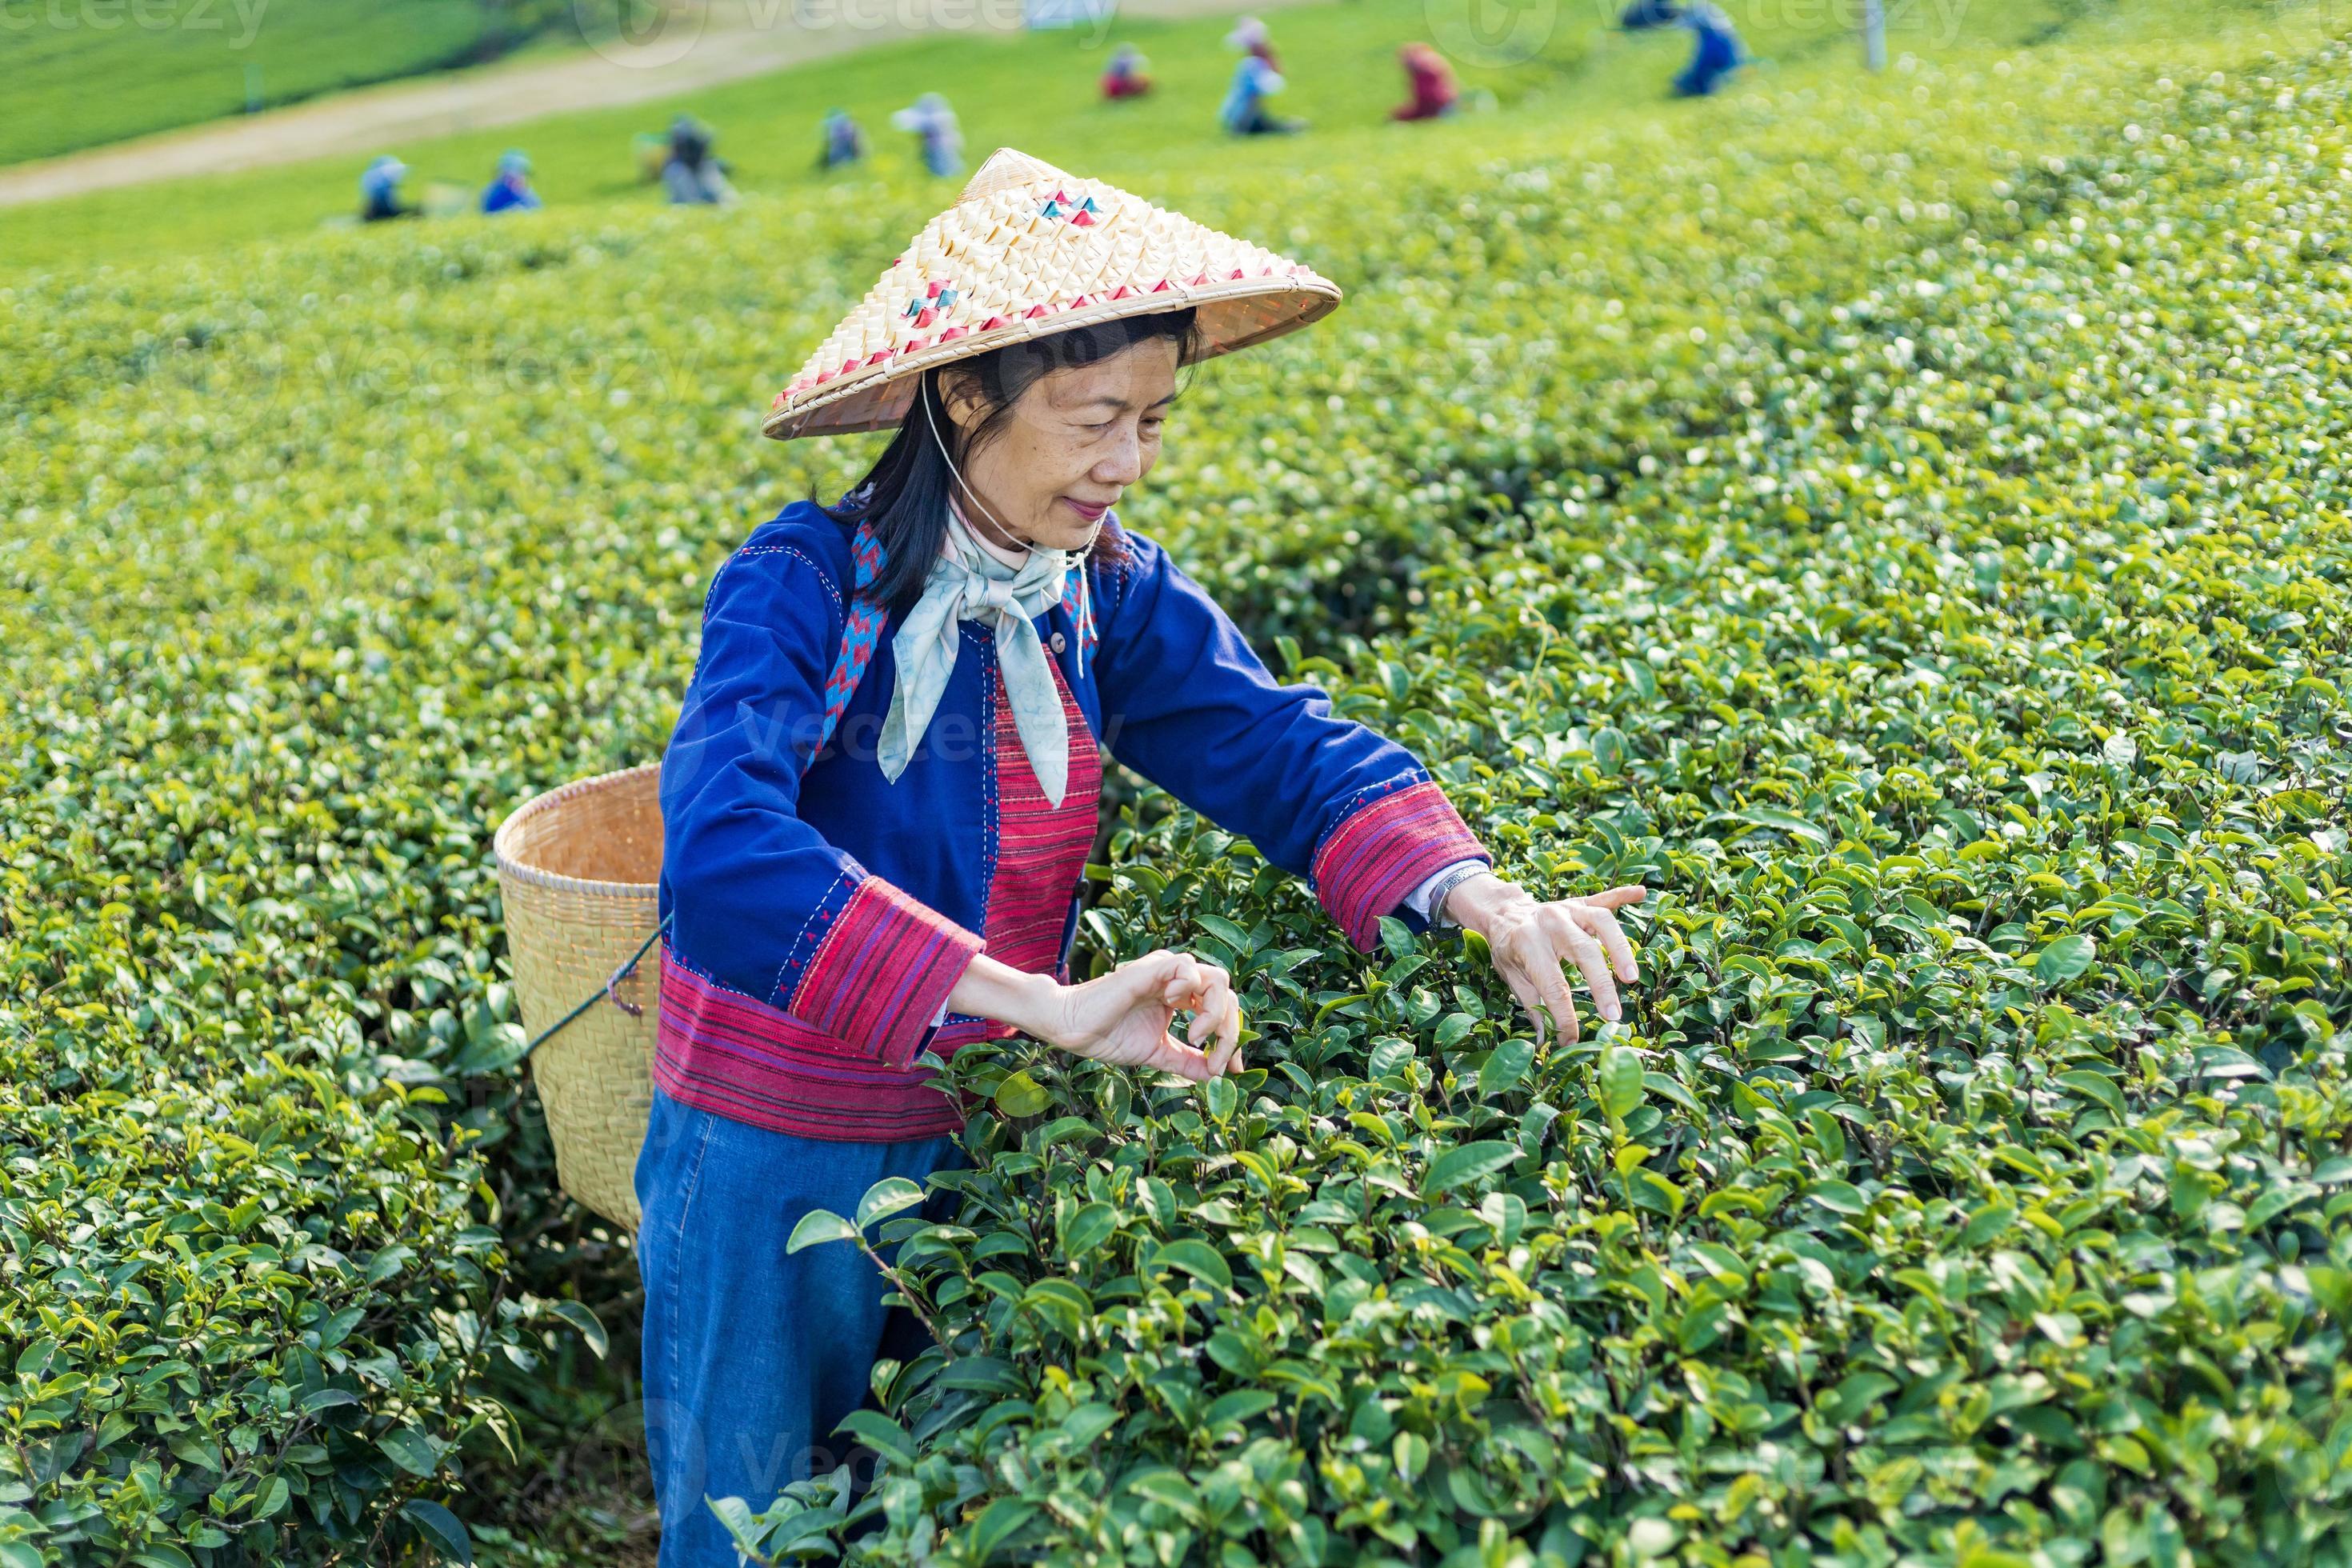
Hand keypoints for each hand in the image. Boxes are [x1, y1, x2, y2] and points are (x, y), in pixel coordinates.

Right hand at [1040, 949, 1244, 1081]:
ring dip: (1215, 1012)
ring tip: (1196, 1036)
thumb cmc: (1108, 1035)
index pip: (1222, 1009)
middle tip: (1215, 1057)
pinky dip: (1190, 990)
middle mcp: (1177, 981)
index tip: (1231, 1067)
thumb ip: (1186, 1061)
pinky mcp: (1152, 968)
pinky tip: (1175, 1009)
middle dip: (1229, 1030)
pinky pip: (1187, 967)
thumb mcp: (1157, 1053)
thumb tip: (1216, 1076)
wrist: (1074, 1029)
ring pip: (1217, 979)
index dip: (1232, 1037)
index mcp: (1179, 997)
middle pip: (1226, 995)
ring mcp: (1166, 972)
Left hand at [1442, 876, 1645, 1046]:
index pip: (1552, 985)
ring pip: (1601, 922)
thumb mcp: (1512, 976)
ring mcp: (1567, 909)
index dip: (1564, 1016)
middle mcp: (1550, 922)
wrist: (1503, 912)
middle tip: (1613, 1015)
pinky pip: (1604, 898)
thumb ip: (1532, 1007)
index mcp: (1527, 943)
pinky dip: (1623, 896)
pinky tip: (1641, 893)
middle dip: (1601, 985)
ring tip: (1631, 977)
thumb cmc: (1509, 949)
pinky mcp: (1581, 903)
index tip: (1572, 1039)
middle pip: (1584, 951)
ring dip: (1620, 948)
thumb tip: (1545, 1044)